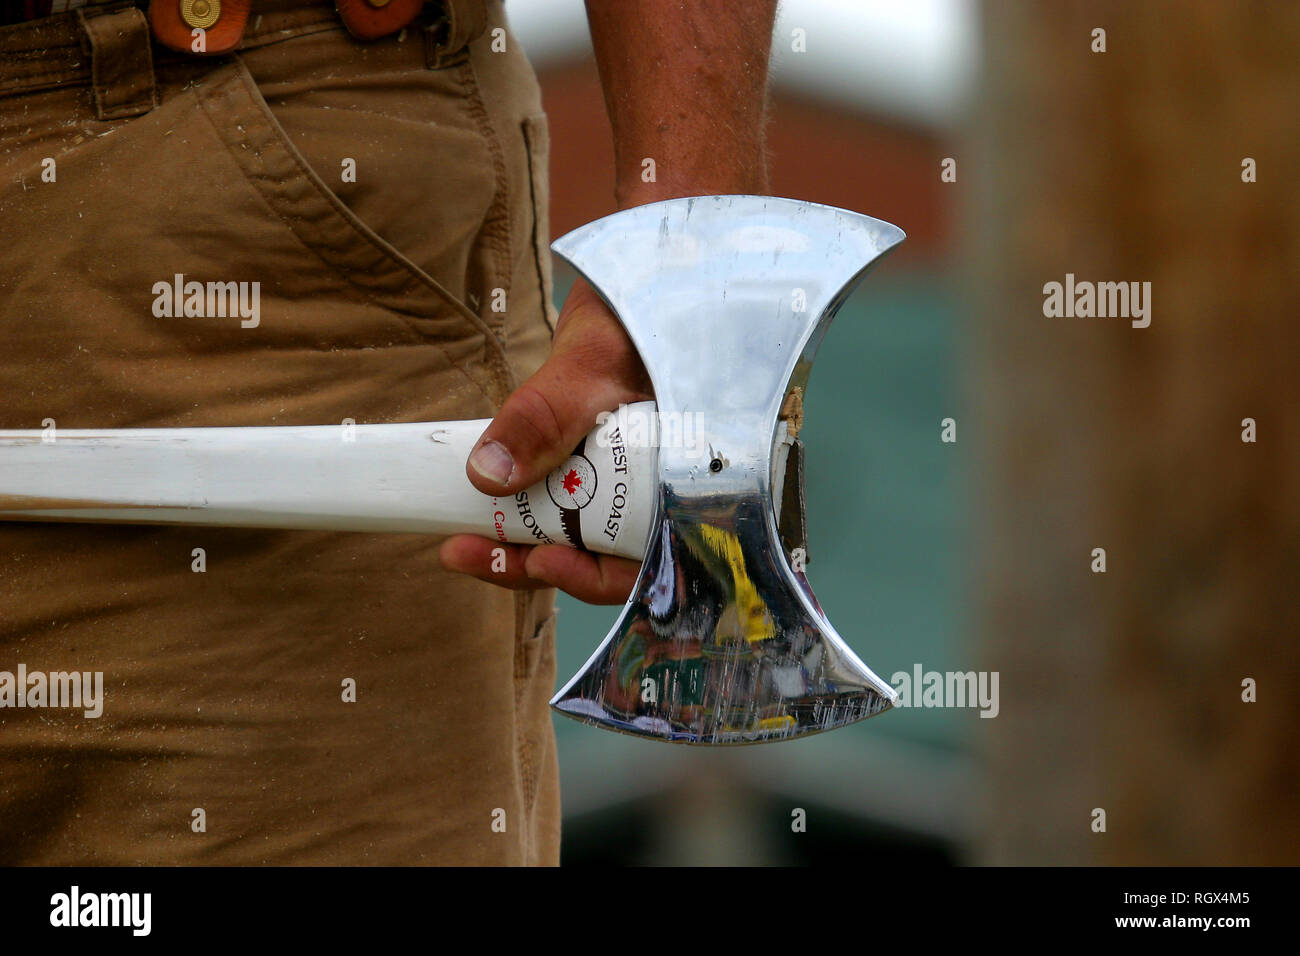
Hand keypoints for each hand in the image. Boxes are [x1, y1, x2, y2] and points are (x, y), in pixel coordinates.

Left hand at [437, 278, 651, 603]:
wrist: (654, 277)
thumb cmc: (651, 313)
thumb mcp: (596, 359)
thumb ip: (549, 414)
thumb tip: (489, 474)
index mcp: (685, 484)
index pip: (645, 563)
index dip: (590, 576)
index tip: (537, 561)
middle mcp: (663, 493)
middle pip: (602, 557)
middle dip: (532, 560)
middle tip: (464, 551)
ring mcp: (631, 479)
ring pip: (578, 533)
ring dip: (520, 537)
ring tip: (461, 539)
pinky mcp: (601, 461)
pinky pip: (564, 497)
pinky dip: (526, 502)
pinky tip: (489, 494)